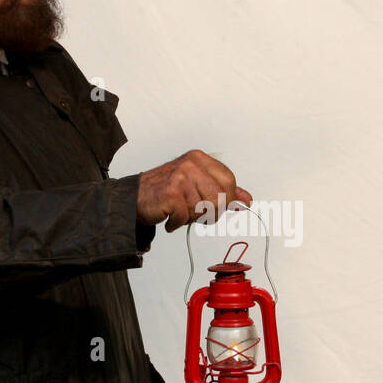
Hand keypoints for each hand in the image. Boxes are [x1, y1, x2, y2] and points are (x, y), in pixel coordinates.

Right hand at [137, 149, 252, 232]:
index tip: (217, 207)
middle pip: (219, 198)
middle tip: (194, 213)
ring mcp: (180, 177)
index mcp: (201, 159)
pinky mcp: (170, 192)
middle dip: (209, 213)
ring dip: (190, 218)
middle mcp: (191, 164)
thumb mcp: (198, 186)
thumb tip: (247, 199)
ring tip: (178, 211)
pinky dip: (176, 222)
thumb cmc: (167, 191)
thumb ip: (224, 191)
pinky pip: (184, 216)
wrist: (135, 197)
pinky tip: (169, 216)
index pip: (229, 181)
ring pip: (202, 209)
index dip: (226, 199)